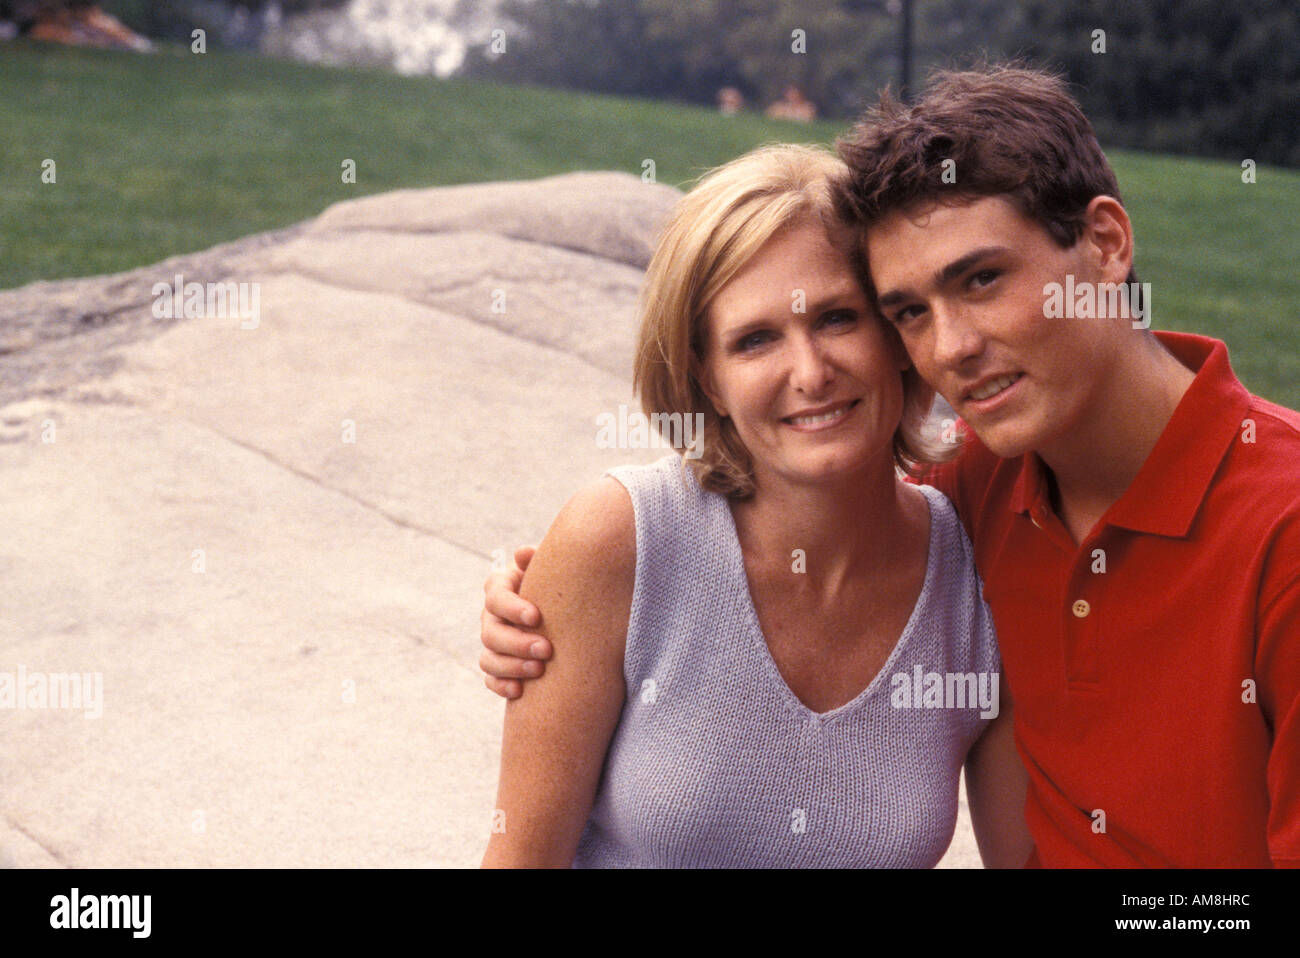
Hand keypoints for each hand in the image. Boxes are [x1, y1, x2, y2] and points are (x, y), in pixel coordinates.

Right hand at [480, 546, 548, 698]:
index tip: (536, 617)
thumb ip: (539, 560)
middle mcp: (492, 616)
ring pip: (489, 658)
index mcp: (501, 587)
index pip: (495, 596)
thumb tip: (525, 553)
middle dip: (517, 643)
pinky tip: (521, 690)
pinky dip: (502, 685)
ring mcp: (493, 642)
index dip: (512, 608)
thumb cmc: (559, 582)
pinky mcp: (499, 665)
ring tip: (539, 670)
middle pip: (491, 632)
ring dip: (511, 666)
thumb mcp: (552, 568)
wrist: (567, 607)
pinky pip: (491, 679)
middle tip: (547, 649)